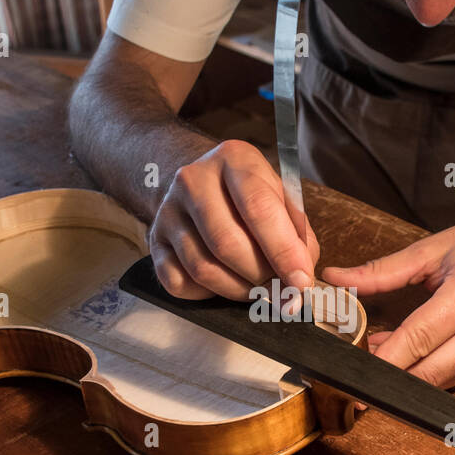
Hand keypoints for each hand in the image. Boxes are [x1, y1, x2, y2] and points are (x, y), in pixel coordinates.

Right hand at [150, 139, 319, 298]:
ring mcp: (168, 211)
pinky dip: (206, 294)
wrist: (196, 183)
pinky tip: (222, 282)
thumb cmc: (246, 194)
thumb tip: (300, 276)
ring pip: (203, 268)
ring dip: (237, 289)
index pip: (258, 208)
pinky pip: (179, 283)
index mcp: (233, 160)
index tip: (301, 282)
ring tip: (255, 286)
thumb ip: (297, 233)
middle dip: (260, 275)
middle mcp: (193, 180)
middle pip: (227, 244)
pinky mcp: (154, 241)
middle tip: (278, 285)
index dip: (283, 251)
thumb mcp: (278, 196)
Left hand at [322, 212, 454, 388]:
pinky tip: (414, 356)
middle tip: (358, 377)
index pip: (419, 338)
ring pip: (442, 382)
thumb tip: (337, 279)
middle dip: (391, 379)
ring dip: (408, 376)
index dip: (384, 359)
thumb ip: (383, 271)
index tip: (355, 372)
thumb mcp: (434, 248)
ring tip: (381, 356)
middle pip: (431, 371)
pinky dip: (432, 372)